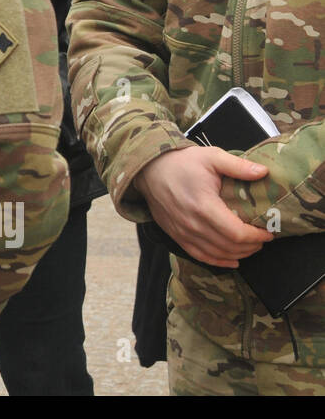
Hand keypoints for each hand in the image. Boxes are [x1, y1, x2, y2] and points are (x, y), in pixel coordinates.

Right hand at [134, 147, 273, 267]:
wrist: (149, 169)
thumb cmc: (181, 162)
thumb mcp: (211, 157)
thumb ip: (238, 166)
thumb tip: (264, 172)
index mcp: (203, 205)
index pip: (236, 232)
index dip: (256, 236)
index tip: (268, 232)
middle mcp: (192, 223)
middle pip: (229, 246)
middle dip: (251, 246)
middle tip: (263, 239)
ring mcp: (182, 232)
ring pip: (217, 254)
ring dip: (238, 254)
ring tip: (251, 246)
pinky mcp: (176, 235)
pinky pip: (200, 256)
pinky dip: (218, 261)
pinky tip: (232, 260)